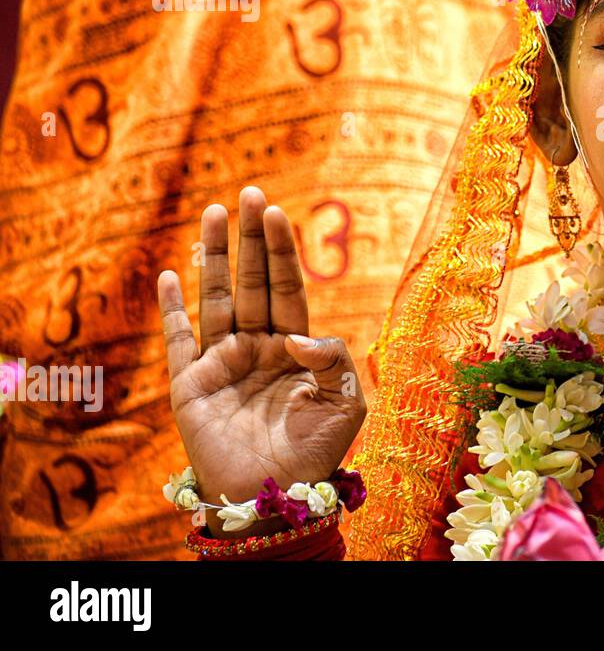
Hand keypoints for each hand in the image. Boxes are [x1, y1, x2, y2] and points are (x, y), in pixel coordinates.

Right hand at [157, 186, 366, 537]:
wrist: (275, 497)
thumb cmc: (317, 453)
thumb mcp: (346, 402)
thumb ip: (333, 359)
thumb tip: (293, 335)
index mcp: (295, 347)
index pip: (287, 287)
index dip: (282, 251)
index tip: (278, 213)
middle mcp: (258, 346)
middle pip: (252, 282)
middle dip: (250, 239)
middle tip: (249, 194)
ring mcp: (223, 362)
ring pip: (216, 298)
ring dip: (213, 257)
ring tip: (213, 214)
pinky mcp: (191, 386)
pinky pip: (179, 340)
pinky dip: (172, 308)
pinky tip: (170, 274)